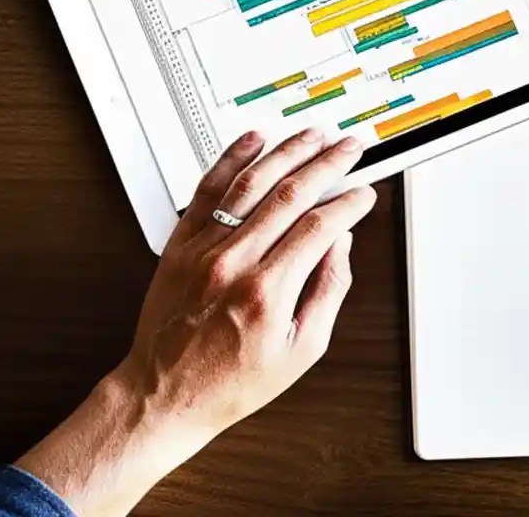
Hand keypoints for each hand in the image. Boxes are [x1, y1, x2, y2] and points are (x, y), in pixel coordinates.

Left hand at [16, 128, 376, 516]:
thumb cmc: (231, 382)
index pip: (319, 227)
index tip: (363, 195)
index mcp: (268, 291)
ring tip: (313, 134)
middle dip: (328, 164)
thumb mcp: (301, 351)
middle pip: (290, 194)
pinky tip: (253, 140)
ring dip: (287, 151)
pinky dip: (231, 159)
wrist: (165, 395)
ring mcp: (202, 250)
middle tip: (350, 148)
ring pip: (251, 183)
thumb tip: (339, 246)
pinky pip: (206, 191)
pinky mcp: (179, 245)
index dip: (348, 205)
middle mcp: (233, 263)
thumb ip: (327, 292)